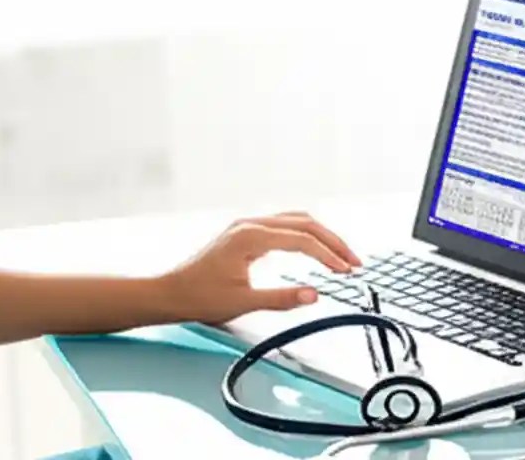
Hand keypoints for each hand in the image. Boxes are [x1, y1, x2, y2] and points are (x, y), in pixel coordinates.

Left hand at [159, 212, 360, 324]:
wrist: (172, 292)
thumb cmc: (199, 296)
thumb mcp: (243, 303)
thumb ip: (281, 298)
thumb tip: (313, 295)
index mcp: (250, 237)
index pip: (301, 240)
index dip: (328, 255)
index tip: (345, 270)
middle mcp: (249, 225)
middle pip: (303, 223)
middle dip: (332, 241)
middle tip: (353, 262)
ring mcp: (246, 226)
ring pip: (294, 220)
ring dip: (320, 236)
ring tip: (340, 256)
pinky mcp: (245, 233)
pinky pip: (283, 226)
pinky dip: (305, 235)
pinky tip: (314, 249)